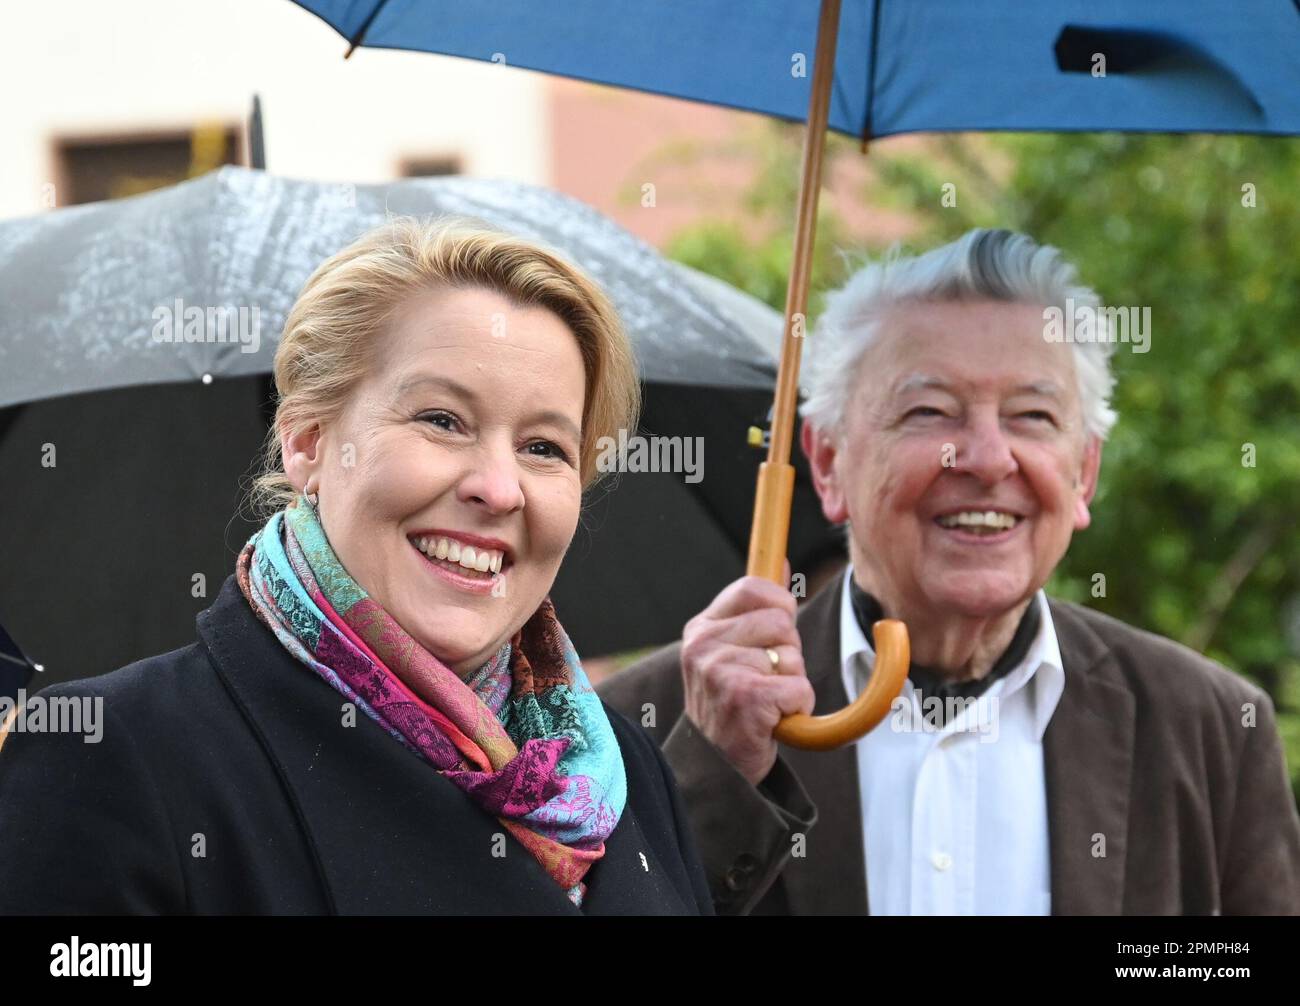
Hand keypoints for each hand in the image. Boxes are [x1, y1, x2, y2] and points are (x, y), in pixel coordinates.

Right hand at [680, 565, 814, 785]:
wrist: (716, 766)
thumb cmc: (730, 706)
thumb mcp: (729, 652)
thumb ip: (753, 611)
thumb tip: (781, 564)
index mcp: (701, 628)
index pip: (754, 587)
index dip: (779, 606)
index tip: (776, 632)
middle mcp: (704, 645)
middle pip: (782, 622)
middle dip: (788, 653)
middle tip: (765, 680)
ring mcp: (721, 671)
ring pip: (794, 657)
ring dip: (792, 683)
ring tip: (765, 702)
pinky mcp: (745, 698)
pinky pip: (799, 688)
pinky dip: (796, 707)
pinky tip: (772, 720)